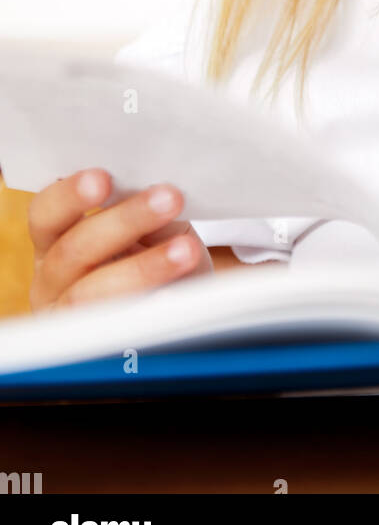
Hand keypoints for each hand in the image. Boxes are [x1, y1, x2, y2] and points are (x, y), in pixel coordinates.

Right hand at [28, 168, 212, 311]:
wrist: (183, 304)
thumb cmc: (157, 253)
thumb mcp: (151, 226)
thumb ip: (143, 208)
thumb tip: (156, 190)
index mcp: (57, 239)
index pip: (47, 213)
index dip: (69, 196)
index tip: (103, 178)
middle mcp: (53, 277)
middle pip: (72, 249)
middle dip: (123, 222)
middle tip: (168, 199)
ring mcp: (70, 314)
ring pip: (92, 293)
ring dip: (143, 268)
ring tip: (185, 251)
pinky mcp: (95, 345)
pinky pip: (117, 328)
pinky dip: (148, 309)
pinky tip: (175, 295)